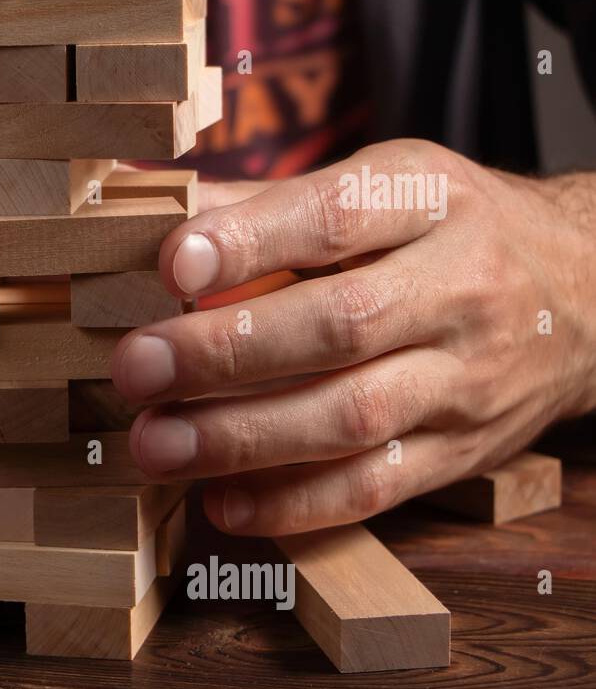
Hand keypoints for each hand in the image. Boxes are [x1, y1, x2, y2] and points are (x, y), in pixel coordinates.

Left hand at [112, 140, 595, 534]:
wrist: (585, 293)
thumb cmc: (445, 231)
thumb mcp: (383, 185)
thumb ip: (269, 203)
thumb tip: (149, 209)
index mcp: (430, 202)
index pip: (336, 217)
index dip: (249, 241)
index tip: (172, 262)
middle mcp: (459, 288)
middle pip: (339, 325)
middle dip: (226, 353)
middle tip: (137, 369)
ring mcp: (467, 378)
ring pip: (352, 417)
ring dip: (242, 439)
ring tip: (156, 445)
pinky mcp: (464, 451)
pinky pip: (375, 487)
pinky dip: (292, 504)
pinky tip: (220, 501)